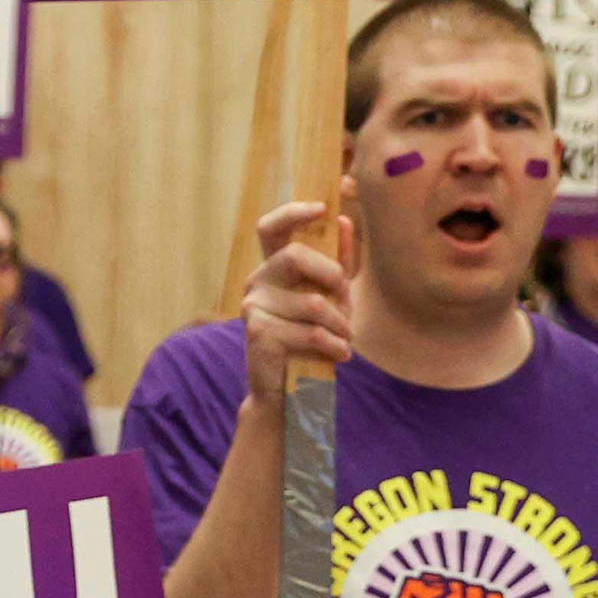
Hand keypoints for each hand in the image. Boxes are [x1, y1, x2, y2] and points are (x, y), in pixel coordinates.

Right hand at [240, 194, 353, 400]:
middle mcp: (256, 282)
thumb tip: (344, 221)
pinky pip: (312, 333)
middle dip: (332, 277)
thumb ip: (338, 262)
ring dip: (341, 325)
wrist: (293, 389)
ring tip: (345, 340)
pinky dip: (335, 346)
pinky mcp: (258, 333)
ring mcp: (252, 307)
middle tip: (346, 302)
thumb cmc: (313, 338)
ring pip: (313, 303)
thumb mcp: (333, 298)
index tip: (322, 208)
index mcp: (273, 269)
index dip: (292, 213)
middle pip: (294, 256)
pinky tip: (337, 355)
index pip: (271, 229)